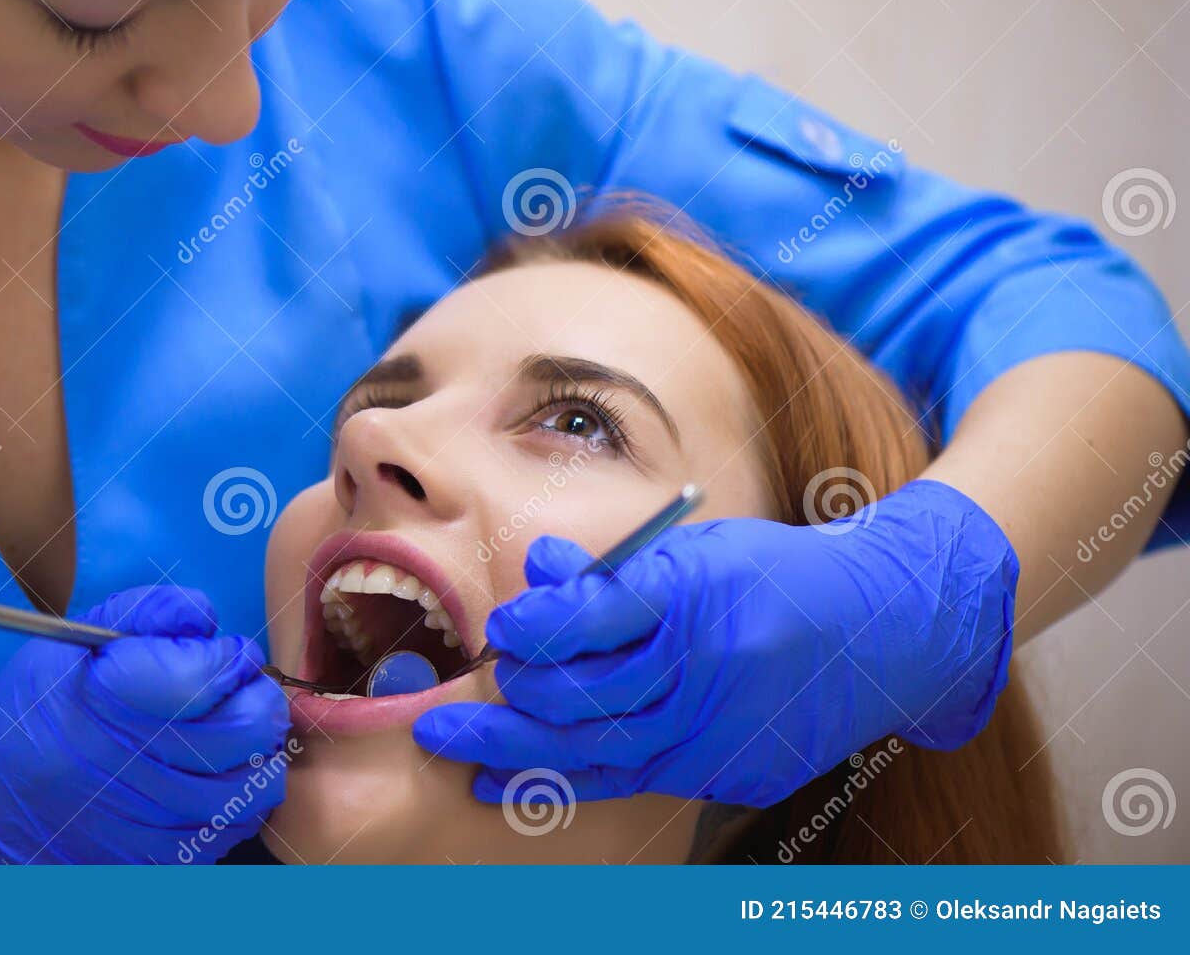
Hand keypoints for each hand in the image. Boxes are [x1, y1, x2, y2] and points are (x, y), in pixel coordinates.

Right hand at [0, 586, 290, 862]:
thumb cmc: (30, 716)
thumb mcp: (65, 646)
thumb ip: (141, 613)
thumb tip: (204, 613)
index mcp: (109, 704)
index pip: (210, 674)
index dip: (229, 653)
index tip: (220, 649)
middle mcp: (135, 768)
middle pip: (250, 727)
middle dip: (257, 693)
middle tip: (237, 684)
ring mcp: (153, 822)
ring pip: (256, 780)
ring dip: (258, 745)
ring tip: (229, 727)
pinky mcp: (163, 859)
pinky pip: (238, 824)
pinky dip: (242, 792)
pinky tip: (214, 771)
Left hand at [413, 479, 1017, 807]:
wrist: (885, 630)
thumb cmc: (777, 576)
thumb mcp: (698, 550)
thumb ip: (614, 570)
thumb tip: (539, 570)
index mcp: (695, 598)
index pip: (595, 616)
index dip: (537, 626)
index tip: (499, 630)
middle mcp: (705, 670)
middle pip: (586, 696)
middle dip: (508, 702)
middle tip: (446, 705)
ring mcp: (719, 731)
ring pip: (600, 751)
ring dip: (518, 752)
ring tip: (455, 747)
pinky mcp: (728, 770)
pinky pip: (633, 780)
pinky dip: (568, 780)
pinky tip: (513, 781)